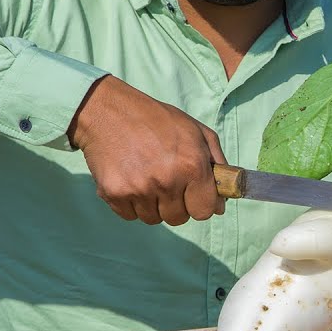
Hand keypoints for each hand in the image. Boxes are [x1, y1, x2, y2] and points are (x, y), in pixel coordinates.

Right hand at [68, 75, 226, 225]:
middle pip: (179, 219)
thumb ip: (217, 165)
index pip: (205, 211)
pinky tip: (131, 179)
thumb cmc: (157, 120)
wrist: (109, 111)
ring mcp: (139, 189)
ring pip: (153, 219)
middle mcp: (167, 181)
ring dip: (153, 204)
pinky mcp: (114, 194)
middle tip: (168, 181)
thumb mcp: (197, 132)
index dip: (202, 203)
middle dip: (177, 204)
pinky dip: (131, 203)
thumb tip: (222, 202)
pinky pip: (130, 216)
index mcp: (192, 165)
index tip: (195, 194)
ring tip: (148, 177)